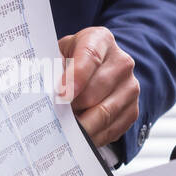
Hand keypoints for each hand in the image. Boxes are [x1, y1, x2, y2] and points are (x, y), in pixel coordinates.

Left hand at [58, 26, 139, 147]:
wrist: (98, 70)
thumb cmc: (72, 62)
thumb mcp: (59, 54)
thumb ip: (52, 67)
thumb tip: (42, 91)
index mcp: (100, 40)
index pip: (90, 56)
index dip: (75, 77)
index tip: (61, 95)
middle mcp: (121, 62)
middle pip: (94, 91)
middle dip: (72, 108)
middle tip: (53, 118)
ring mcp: (130, 87)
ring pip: (104, 114)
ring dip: (81, 125)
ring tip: (63, 130)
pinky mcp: (133, 109)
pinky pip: (112, 128)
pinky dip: (93, 135)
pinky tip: (79, 134)